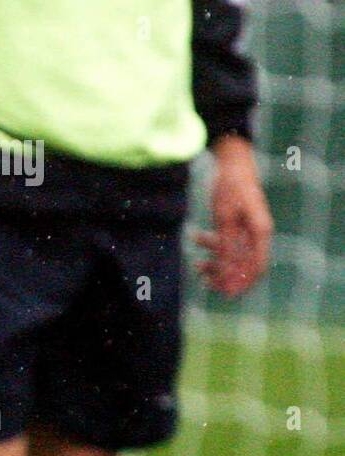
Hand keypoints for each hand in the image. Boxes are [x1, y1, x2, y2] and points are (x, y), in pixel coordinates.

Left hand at [195, 135, 272, 296]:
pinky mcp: (237, 224)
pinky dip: (213, 246)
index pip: (256, 265)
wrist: (232, 162)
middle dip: (226, 276)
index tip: (227, 293)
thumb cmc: (230, 185)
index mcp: (261, 231)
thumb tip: (224, 266)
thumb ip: (226, 240)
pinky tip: (195, 238)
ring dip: (217, 263)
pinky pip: (227, 242)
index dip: (243, 281)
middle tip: (205, 282)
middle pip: (245, 264)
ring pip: (234, 255)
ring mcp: (248, 229)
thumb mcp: (224, 214)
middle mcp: (257, 233)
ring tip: (197, 267)